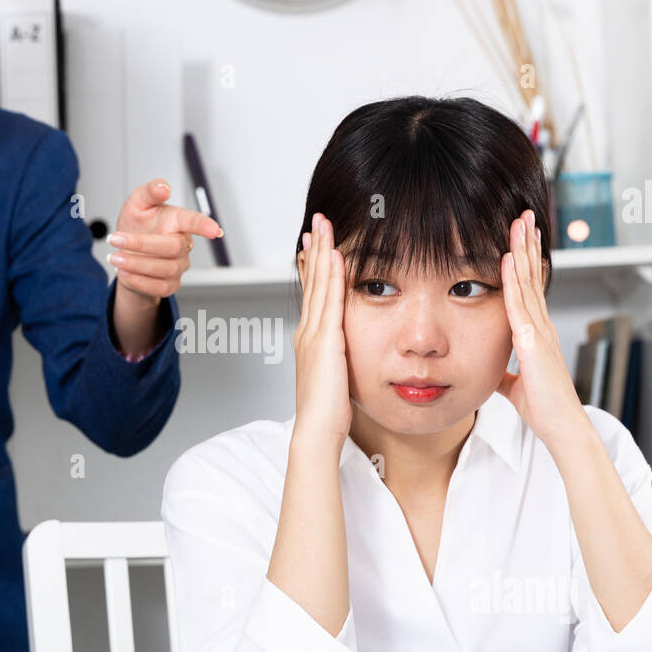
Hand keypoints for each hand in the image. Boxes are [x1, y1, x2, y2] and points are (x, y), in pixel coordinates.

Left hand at [107, 179, 222, 304]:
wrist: (126, 252)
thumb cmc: (137, 225)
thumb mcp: (137, 203)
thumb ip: (149, 191)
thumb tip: (163, 187)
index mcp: (178, 221)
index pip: (194, 221)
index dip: (204, 226)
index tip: (214, 230)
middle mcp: (182, 244)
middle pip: (173, 247)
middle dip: (141, 244)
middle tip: (116, 239)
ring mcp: (179, 266)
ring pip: (165, 269)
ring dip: (136, 263)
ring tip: (116, 257)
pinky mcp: (170, 285)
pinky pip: (159, 288)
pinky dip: (138, 281)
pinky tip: (125, 272)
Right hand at [293, 212, 351, 448]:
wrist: (316, 429)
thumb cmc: (327, 412)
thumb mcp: (334, 377)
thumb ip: (337, 359)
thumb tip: (344, 351)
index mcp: (310, 339)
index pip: (313, 294)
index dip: (313, 266)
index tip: (314, 244)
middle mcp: (307, 331)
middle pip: (312, 280)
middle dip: (315, 249)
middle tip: (317, 222)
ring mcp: (314, 333)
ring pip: (319, 283)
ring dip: (322, 252)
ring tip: (324, 226)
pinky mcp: (325, 339)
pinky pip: (330, 299)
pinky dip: (332, 275)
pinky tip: (335, 255)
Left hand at [495, 209, 585, 447]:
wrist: (563, 427)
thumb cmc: (544, 409)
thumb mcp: (514, 386)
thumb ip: (503, 374)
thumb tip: (489, 372)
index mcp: (537, 333)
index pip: (529, 289)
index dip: (524, 262)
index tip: (520, 238)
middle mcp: (542, 326)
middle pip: (531, 277)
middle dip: (526, 245)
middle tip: (523, 216)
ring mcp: (540, 332)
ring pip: (528, 284)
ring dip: (522, 252)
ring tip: (519, 223)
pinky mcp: (534, 344)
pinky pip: (520, 307)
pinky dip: (512, 282)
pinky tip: (506, 261)